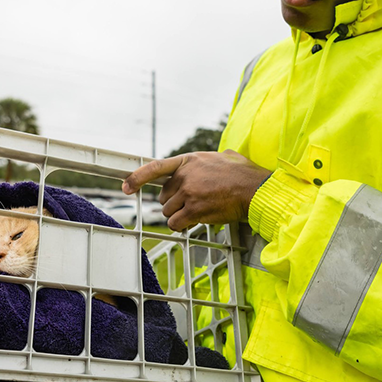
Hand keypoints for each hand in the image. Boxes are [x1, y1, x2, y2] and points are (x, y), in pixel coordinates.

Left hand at [122, 150, 271, 231]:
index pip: (154, 168)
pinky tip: (193, 222)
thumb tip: (208, 161)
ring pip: (168, 211)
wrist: (256, 189)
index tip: (125, 187)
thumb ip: (205, 160)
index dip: (136, 178)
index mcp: (188, 161)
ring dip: (179, 215)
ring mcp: (188, 193)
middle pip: (163, 197)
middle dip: (174, 202)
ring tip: (198, 210)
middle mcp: (184, 176)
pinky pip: (175, 223)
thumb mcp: (221, 156)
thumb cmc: (243, 174)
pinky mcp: (194, 210)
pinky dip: (181, 226)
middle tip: (193, 202)